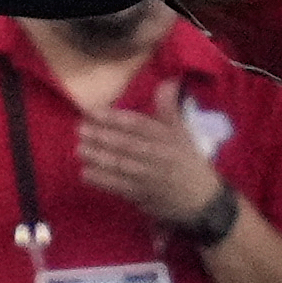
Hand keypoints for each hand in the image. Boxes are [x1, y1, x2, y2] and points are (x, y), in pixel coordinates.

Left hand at [77, 88, 223, 225]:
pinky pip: (119, 187)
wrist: (201, 200)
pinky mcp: (141, 196)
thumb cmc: (189, 162)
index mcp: (166, 138)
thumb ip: (169, 108)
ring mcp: (148, 178)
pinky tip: (85, 173)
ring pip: (120, 166)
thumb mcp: (183, 133)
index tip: (93, 111)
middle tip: (80, 129)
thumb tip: (167, 82)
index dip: (114, 118)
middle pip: (125, 145)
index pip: (137, 125)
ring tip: (79, 149)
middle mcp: (156, 156)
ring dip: (98, 158)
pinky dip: (102, 181)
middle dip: (101, 137)